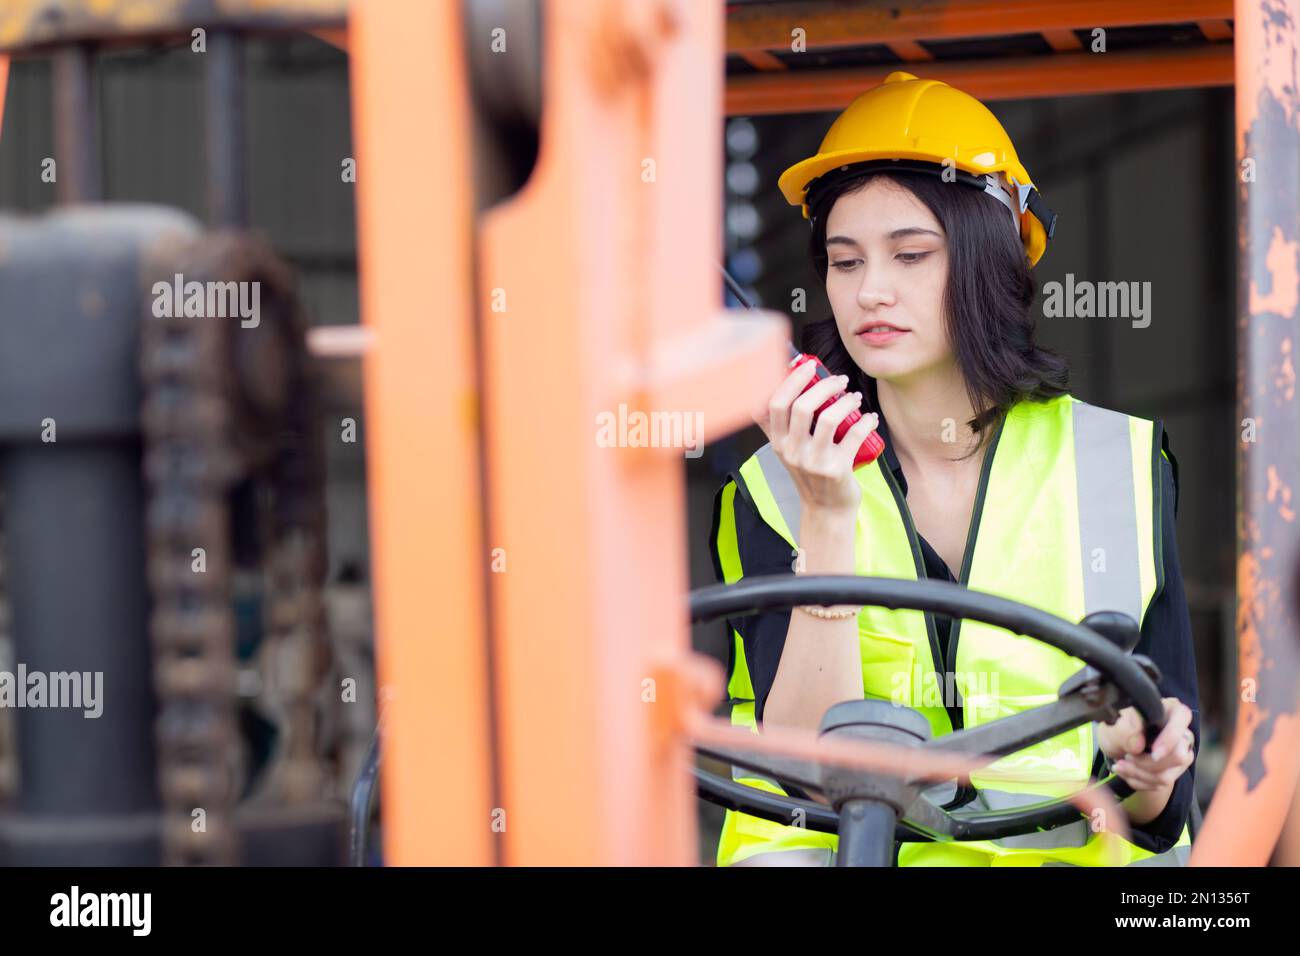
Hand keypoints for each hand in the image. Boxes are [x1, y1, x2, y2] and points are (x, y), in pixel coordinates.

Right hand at [750, 359, 878, 516]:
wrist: (826, 510)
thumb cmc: (811, 473)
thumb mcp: (789, 449)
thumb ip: (784, 423)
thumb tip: (788, 381)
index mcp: (777, 441)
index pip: (773, 404)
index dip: (790, 380)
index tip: (809, 366)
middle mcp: (791, 451)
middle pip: (801, 406)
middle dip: (824, 385)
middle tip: (840, 380)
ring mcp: (813, 461)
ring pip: (828, 418)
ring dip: (846, 402)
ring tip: (854, 398)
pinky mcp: (836, 470)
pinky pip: (854, 436)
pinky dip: (866, 422)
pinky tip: (871, 418)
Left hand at [1097, 696, 1195, 791]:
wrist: (1117, 745)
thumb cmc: (1118, 728)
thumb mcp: (1114, 723)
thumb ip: (1124, 728)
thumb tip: (1137, 744)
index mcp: (1171, 710)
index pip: (1183, 717)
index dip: (1170, 738)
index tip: (1153, 753)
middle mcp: (1182, 733)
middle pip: (1178, 756)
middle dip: (1147, 763)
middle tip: (1126, 757)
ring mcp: (1181, 755)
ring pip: (1167, 775)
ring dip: (1139, 774)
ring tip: (1120, 765)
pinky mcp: (1174, 772)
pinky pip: (1160, 785)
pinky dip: (1139, 781)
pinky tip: (1126, 772)